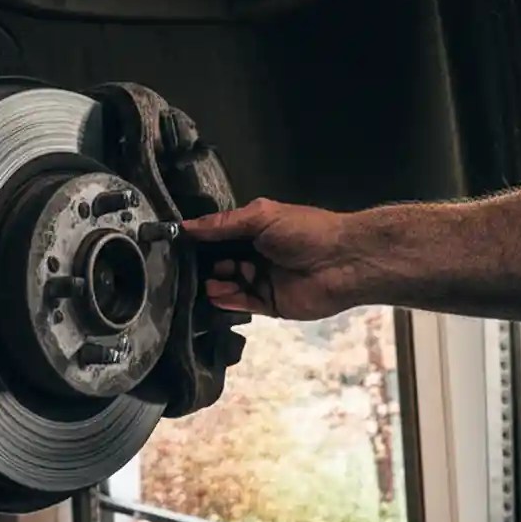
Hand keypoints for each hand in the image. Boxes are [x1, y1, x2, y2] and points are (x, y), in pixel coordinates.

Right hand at [183, 198, 354, 320]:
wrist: (344, 262)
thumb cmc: (305, 231)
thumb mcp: (261, 217)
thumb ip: (223, 224)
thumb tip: (186, 226)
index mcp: (256, 230)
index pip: (221, 236)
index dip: (200, 239)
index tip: (176, 243)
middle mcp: (257, 255)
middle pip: (221, 262)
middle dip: (203, 264)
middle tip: (182, 267)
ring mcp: (263, 281)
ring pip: (229, 284)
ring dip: (214, 283)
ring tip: (200, 283)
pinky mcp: (270, 304)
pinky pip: (242, 304)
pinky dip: (227, 300)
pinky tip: (213, 295)